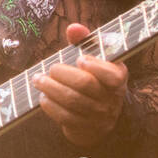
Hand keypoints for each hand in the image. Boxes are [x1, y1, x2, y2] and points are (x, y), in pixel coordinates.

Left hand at [31, 23, 128, 146]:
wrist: (104, 116)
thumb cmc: (97, 79)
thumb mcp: (97, 59)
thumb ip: (86, 41)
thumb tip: (73, 28)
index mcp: (119, 79)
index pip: (112, 75)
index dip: (95, 66)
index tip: (80, 59)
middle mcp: (111, 99)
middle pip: (85, 85)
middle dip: (62, 74)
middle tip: (49, 69)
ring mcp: (99, 116)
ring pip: (72, 101)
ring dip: (51, 88)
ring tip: (38, 80)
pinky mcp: (85, 129)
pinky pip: (65, 117)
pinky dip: (51, 106)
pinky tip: (43, 97)